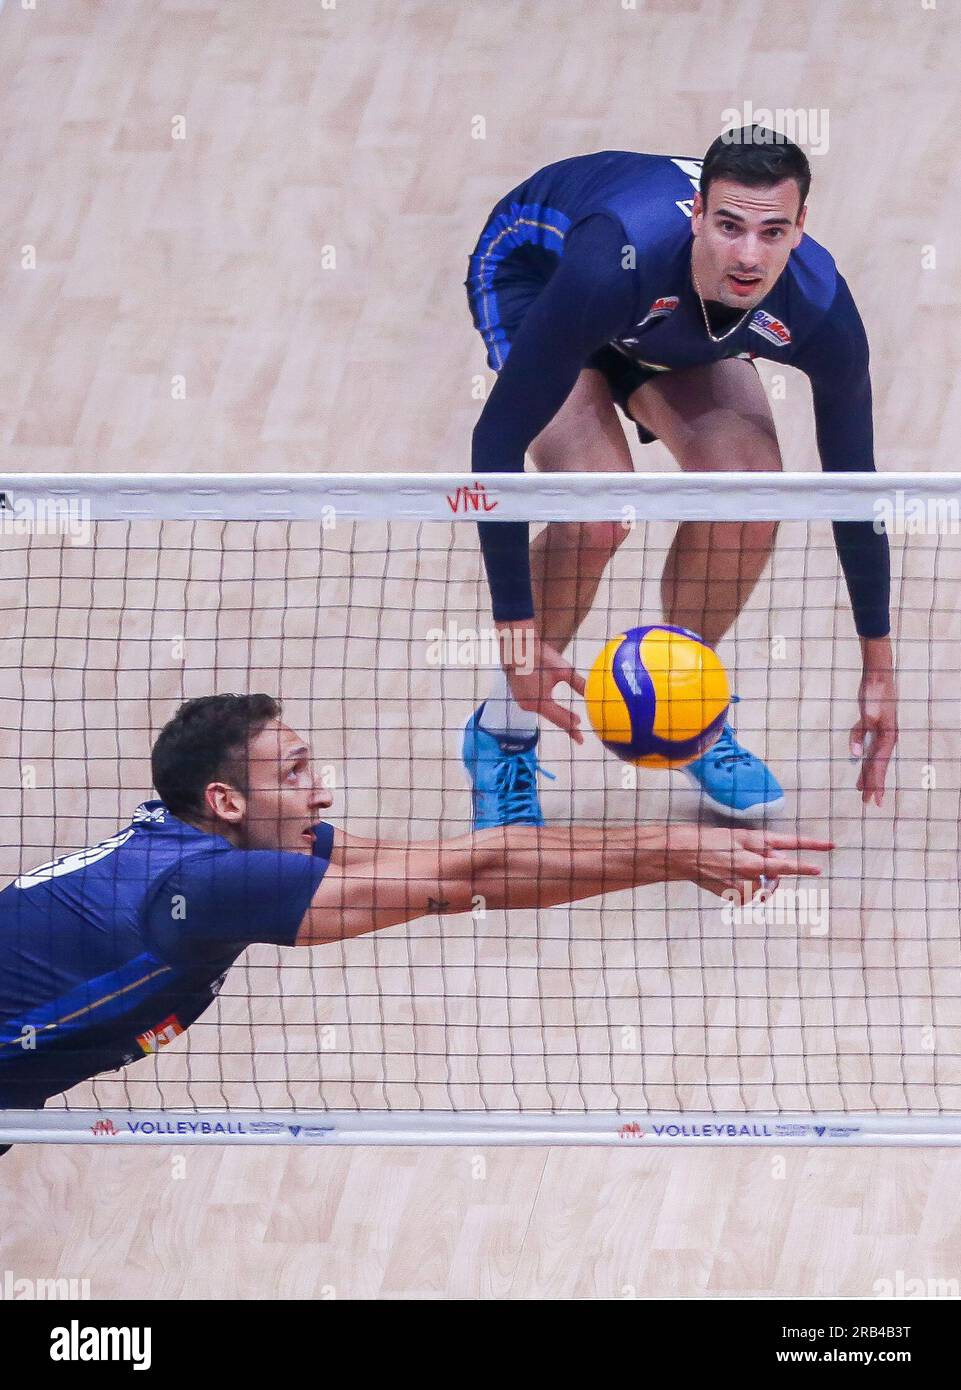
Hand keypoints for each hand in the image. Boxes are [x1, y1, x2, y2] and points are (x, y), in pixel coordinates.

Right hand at [498, 620, 585, 740]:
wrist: (518, 647)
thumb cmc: (541, 657)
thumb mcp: (564, 671)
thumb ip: (579, 684)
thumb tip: (592, 694)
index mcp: (541, 703)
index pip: (560, 720)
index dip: (572, 730)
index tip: (581, 740)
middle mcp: (529, 706)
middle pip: (552, 717)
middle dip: (565, 723)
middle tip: (578, 731)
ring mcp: (521, 701)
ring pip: (543, 711)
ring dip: (556, 714)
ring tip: (569, 720)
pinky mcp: (518, 695)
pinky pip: (535, 705)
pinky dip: (546, 707)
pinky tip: (552, 707)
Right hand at [669, 826, 832, 901]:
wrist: (682, 854)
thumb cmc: (708, 841)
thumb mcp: (737, 837)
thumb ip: (761, 848)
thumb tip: (779, 859)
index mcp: (753, 844)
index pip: (789, 844)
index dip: (811, 845)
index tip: (831, 847)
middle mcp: (752, 863)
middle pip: (781, 870)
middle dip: (795, 869)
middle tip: (808, 867)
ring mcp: (743, 880)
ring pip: (765, 885)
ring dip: (761, 882)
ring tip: (743, 872)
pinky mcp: (734, 894)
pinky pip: (750, 896)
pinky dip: (746, 891)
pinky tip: (731, 881)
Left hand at [851, 638, 896, 806]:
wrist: (878, 675)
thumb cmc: (875, 692)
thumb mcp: (869, 712)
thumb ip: (861, 733)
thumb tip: (855, 754)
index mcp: (887, 737)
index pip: (879, 766)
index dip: (875, 784)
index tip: (874, 801)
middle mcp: (887, 738)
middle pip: (878, 766)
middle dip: (873, 784)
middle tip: (867, 803)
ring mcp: (882, 733)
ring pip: (873, 758)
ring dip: (868, 774)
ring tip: (862, 790)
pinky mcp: (875, 727)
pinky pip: (870, 748)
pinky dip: (864, 758)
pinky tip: (860, 765)